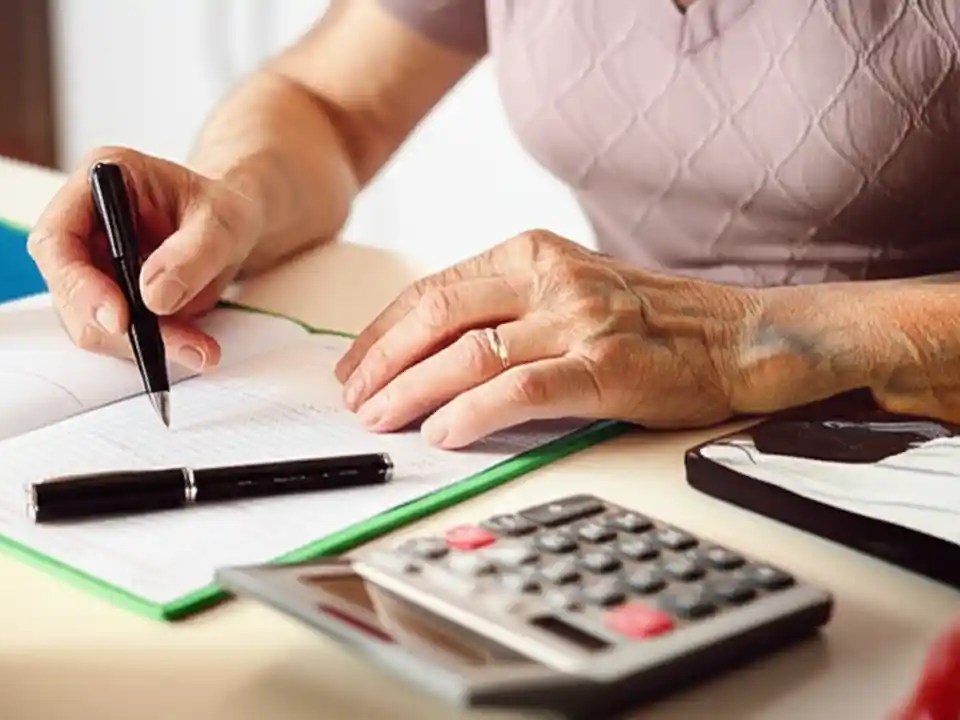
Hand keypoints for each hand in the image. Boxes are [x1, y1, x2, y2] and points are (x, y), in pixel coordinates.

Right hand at [27, 147, 262, 369]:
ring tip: (195, 345)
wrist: (230, 230)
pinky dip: (149, 347)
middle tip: (167, 344)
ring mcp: (88, 263)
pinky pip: (114, 336)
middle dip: (115, 325)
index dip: (77, 283)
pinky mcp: (104, 297)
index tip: (119, 318)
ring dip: (137, 342)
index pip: (57, 237)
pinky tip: (189, 345)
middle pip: (68, 287)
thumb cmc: (222, 211)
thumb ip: (193, 253)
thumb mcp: (225, 222)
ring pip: (89, 321)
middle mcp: (83, 221)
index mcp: (101, 179)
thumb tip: (154, 295)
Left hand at [335, 230, 757, 447]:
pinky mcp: (605, 368)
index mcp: (530, 254)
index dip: (381, 332)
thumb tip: (424, 353)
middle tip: (355, 399)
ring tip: (383, 419)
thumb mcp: (567, 289)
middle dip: (383, 362)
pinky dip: (471, 412)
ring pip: (469, 353)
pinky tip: (442, 432)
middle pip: (438, 316)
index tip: (353, 366)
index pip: (432, 290)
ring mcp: (578, 321)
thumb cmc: (650, 321)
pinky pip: (520, 389)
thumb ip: (504, 308)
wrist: (738, 336)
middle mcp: (549, 278)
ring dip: (412, 391)